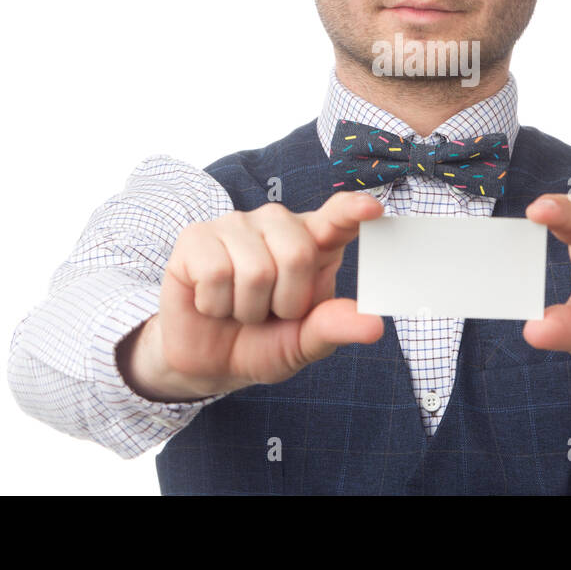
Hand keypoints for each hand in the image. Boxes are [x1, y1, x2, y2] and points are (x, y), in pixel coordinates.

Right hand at [119, 192, 385, 400]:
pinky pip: (215, 273)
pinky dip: (215, 304)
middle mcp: (277, 223)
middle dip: (285, 302)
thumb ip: (334, 328)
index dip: (352, 211)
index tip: (372, 209)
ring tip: (238, 307)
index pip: (337, 217)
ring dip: (247, 308)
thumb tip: (374, 325)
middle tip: (269, 311)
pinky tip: (211, 302)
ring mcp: (236, 224)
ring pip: (255, 270)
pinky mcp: (196, 236)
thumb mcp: (304, 344)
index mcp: (314, 241)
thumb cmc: (263, 341)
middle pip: (297, 254)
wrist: (208, 359)